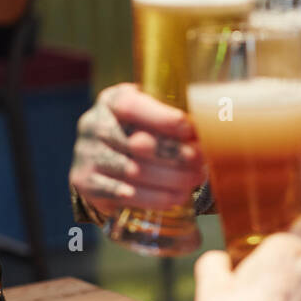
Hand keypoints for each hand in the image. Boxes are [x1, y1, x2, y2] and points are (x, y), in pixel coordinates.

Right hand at [69, 83, 205, 218]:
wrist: (100, 159)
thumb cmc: (137, 132)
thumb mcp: (150, 116)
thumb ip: (173, 120)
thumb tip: (214, 127)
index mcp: (111, 101)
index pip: (132, 106)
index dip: (162, 119)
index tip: (190, 129)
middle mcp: (93, 125)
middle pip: (136, 143)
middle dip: (173, 154)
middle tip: (200, 163)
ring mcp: (86, 154)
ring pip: (132, 171)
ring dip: (167, 180)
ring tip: (192, 184)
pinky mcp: (86, 182)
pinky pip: (120, 193)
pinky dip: (150, 198)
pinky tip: (173, 199)